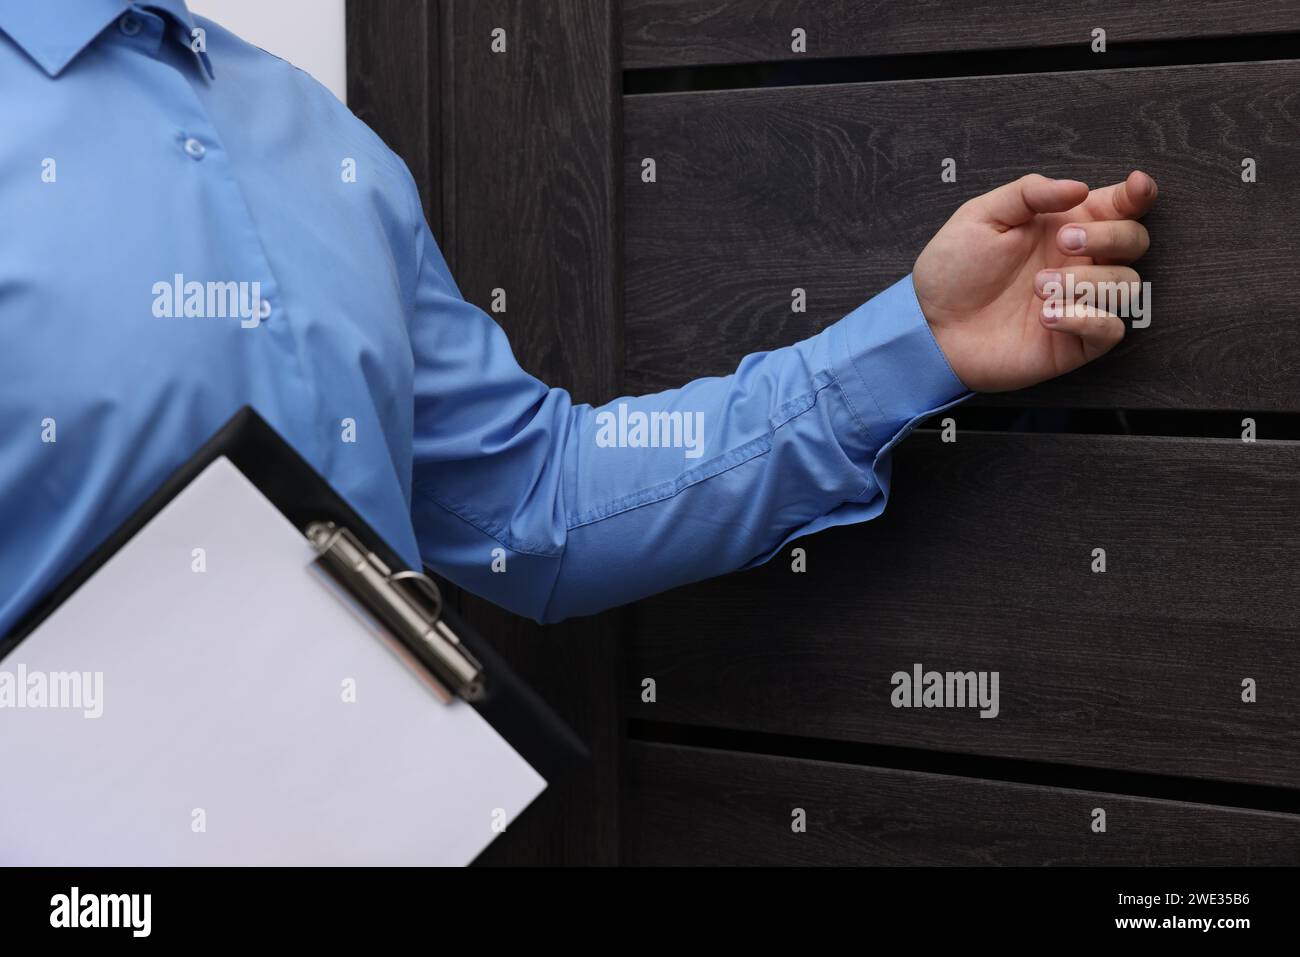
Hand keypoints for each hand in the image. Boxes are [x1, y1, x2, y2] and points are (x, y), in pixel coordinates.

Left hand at [913, 170, 1157, 392]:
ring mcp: (1080, 302)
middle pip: (1134, 241)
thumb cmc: (953, 269)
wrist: (930, 324)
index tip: (1136, 188)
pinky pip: (1111, 329)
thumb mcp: (981, 216)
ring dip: (1087, 281)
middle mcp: (1080, 262)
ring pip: (1127, 284)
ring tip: (1038, 288)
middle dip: (1108, 236)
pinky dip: (1087, 319)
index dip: (1138, 195)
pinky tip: (1047, 317)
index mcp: (1065, 226)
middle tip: (1063, 241)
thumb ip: (1029, 193)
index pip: (1120, 207)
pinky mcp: (1074, 341)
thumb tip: (1079, 187)